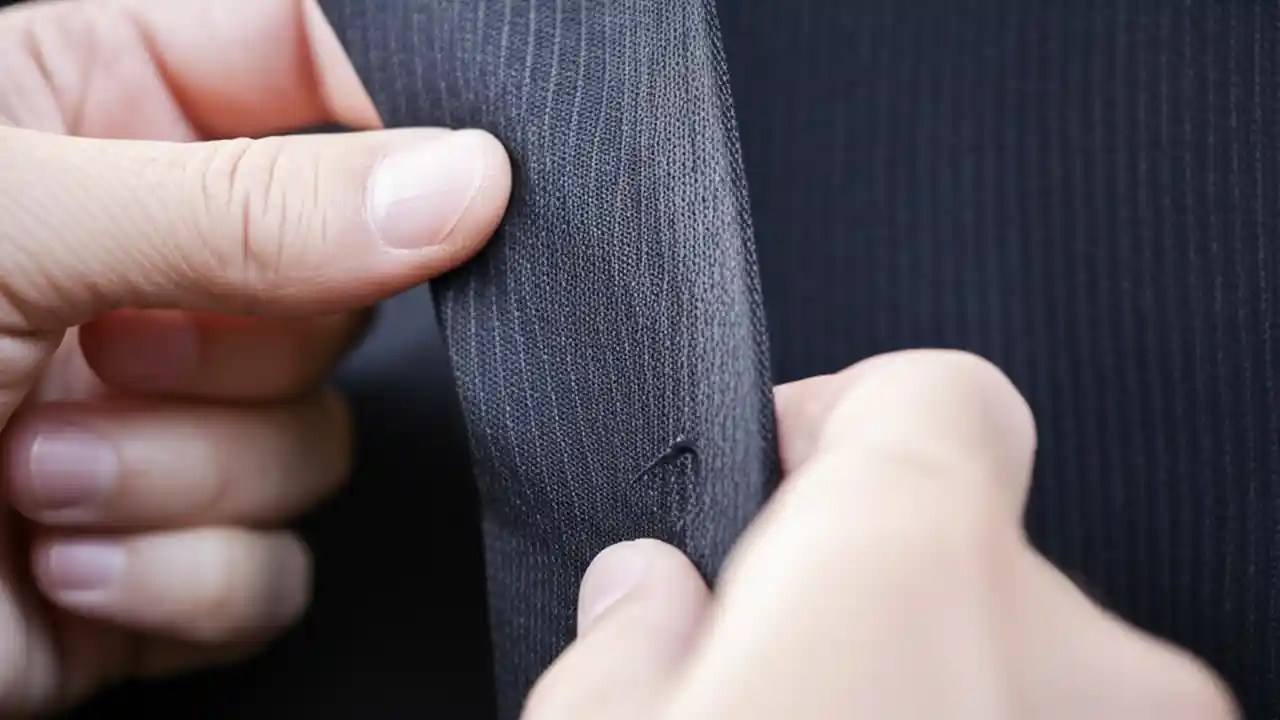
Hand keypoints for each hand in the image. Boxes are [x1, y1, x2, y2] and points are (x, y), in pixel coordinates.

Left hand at [0, 0, 509, 713]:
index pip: (312, 65)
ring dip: (183, 473)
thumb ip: (253, 203)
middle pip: (344, 279)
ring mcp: (165, 414)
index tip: (433, 192)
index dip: (383, 130)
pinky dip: (179, 580)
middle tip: (111, 345)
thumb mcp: (8, 227)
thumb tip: (463, 182)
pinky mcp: (167, 553)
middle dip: (234, 345)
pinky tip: (53, 557)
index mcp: (95, 114)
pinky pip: (279, 570)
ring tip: (32, 465)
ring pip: (319, 441)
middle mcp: (148, 262)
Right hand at [529, 351, 1237, 718]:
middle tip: (760, 672)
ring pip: (1021, 667)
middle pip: (967, 546)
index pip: (930, 389)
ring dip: (931, 689)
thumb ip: (624, 637)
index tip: (773, 475)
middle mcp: (1079, 657)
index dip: (837, 420)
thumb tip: (649, 594)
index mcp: (913, 567)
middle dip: (867, 592)